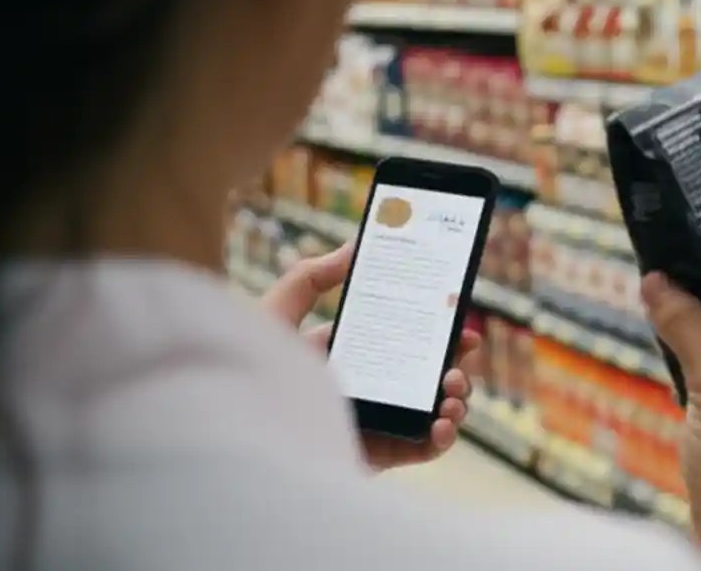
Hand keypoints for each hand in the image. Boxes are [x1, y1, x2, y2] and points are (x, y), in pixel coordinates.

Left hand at [261, 243, 480, 469]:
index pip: (403, 340)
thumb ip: (312, 275)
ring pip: (430, 410)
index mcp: (349, 354)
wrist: (236, 427)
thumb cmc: (247, 366)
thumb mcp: (278, 309)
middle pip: (425, 374)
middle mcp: (367, 389)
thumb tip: (356, 245)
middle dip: (454, 364)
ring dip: (455, 399)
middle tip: (463, 353)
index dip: (437, 331)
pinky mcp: (375, 455)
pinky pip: (420, 450)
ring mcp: (374, 423)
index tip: (460, 320)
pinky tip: (444, 424)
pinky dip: (442, 439)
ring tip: (452, 391)